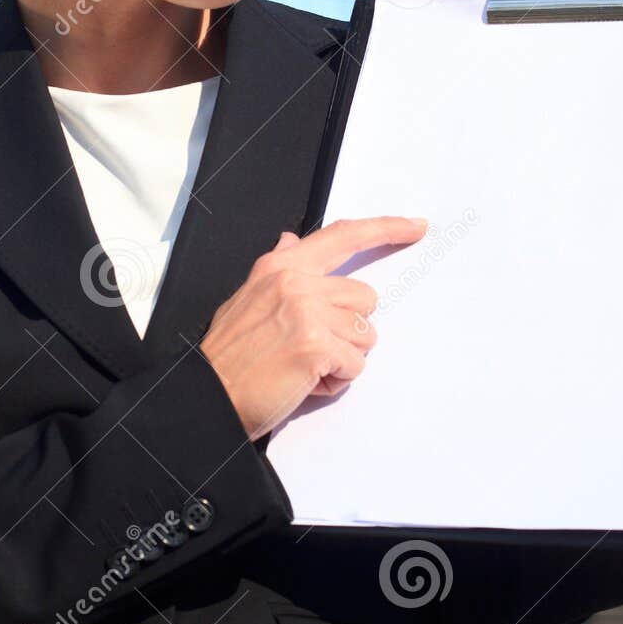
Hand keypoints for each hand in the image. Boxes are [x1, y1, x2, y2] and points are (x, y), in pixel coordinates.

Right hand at [199, 215, 428, 440]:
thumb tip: (292, 241)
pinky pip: (355, 365)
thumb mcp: (246, 298)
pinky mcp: (316, 345)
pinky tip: (305, 381)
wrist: (207, 396)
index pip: (343, 235)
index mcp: (280, 266)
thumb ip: (277, 269)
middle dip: (348, 329)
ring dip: (343, 357)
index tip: (416, 227)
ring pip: (364, 334)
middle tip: (310, 348)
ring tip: (304, 366)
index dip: (386, 229)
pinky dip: (336, 380)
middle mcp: (295, 282)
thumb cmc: (229, 356)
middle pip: (365, 298)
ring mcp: (307, 311)